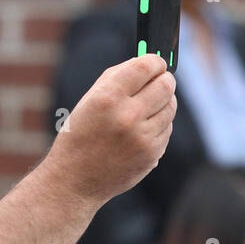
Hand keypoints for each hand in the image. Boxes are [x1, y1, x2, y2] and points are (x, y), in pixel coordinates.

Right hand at [47, 54, 176, 206]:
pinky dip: (158, 126)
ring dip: (162, 104)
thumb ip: (118, 77)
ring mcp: (142, 137)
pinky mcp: (151, 154)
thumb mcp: (89, 101)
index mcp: (108, 97)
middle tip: (158, 82)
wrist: (74, 181)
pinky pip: (166, 129)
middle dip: (164, 80)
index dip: (155, 62)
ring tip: (145, 110)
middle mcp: (127, 116)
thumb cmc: (79, 136)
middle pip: (166, 85)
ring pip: (170, 107)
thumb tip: (148, 62)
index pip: (147, 66)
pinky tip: (140, 132)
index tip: (156, 64)